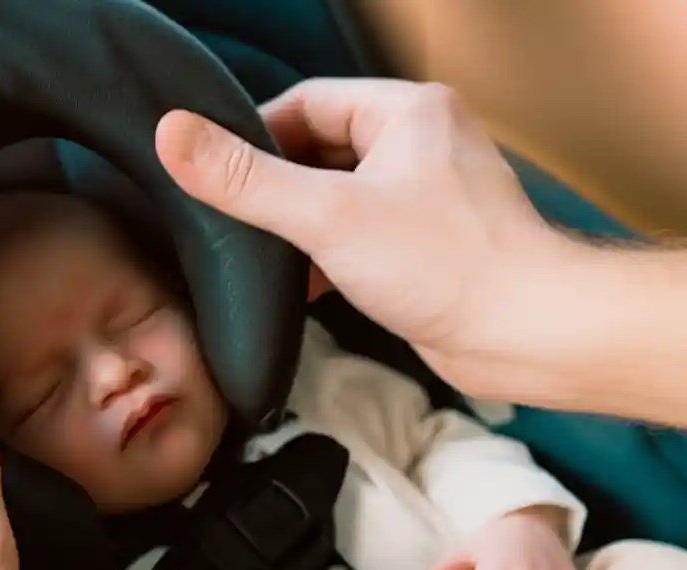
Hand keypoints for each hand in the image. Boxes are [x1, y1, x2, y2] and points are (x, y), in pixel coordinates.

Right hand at [154, 78, 591, 404]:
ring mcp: (426, 192)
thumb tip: (172, 135)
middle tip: (231, 219)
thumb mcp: (326, 216)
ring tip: (261, 255)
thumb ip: (245, 178)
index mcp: (406, 111)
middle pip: (318, 147)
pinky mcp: (427, 240)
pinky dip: (325, 252)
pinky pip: (358, 230)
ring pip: (336, 193)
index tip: (213, 173)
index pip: (306, 102)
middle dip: (274, 185)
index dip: (253, 135)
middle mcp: (420, 141)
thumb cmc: (447, 265)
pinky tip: (301, 285)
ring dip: (297, 224)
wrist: (527, 335)